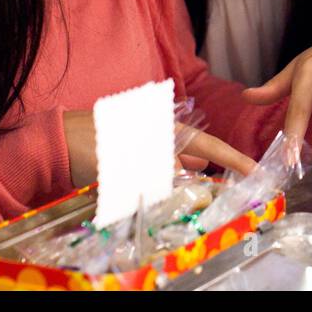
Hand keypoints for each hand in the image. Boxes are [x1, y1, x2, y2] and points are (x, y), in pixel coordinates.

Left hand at [62, 110, 256, 188]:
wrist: (55, 144)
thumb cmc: (95, 146)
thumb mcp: (135, 159)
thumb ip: (165, 166)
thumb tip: (188, 172)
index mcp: (166, 128)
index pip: (208, 147)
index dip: (234, 159)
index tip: (256, 170)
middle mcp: (158, 133)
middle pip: (196, 150)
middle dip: (217, 164)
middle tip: (239, 179)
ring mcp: (144, 142)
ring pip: (177, 159)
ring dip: (190, 171)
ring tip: (209, 182)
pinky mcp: (129, 154)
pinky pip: (158, 165)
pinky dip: (168, 174)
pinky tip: (172, 182)